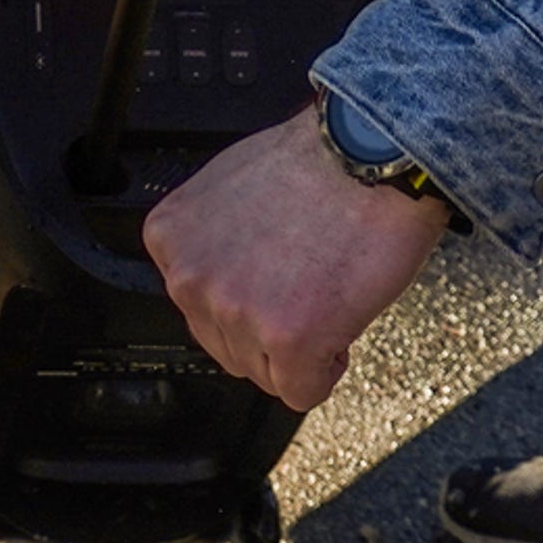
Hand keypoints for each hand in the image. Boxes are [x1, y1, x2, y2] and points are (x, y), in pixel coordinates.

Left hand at [150, 105, 445, 412]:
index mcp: (170, 238)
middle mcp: (191, 278)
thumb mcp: (231, 188)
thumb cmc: (319, 161)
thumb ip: (213, 241)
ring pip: (265, 373)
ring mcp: (235, 310)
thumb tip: (224, 277)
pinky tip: (341, 318)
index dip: (252, 297)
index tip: (280, 271)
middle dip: (271, 328)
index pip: (199, 309)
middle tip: (310, 280)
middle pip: (228, 348)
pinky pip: (302, 391)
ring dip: (302, 345)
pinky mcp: (287, 338)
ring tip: (327, 286)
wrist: (372, 151)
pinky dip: (328, 368)